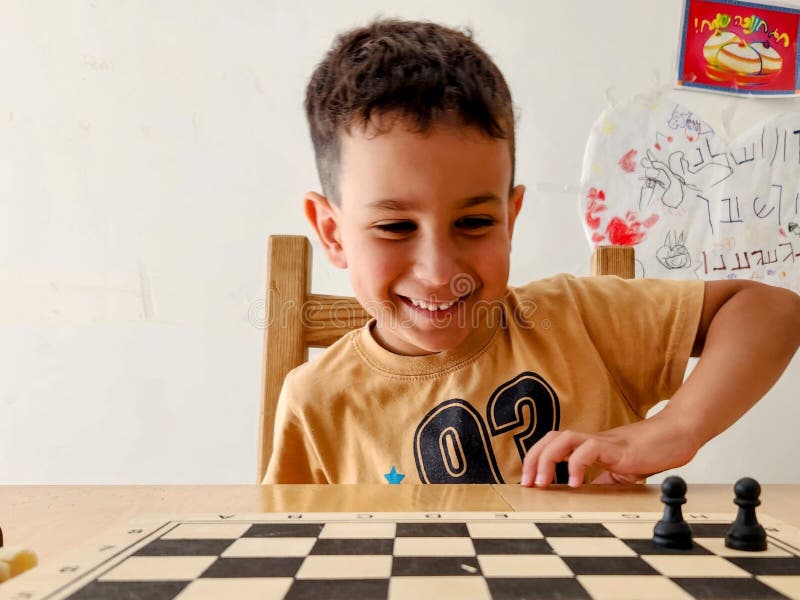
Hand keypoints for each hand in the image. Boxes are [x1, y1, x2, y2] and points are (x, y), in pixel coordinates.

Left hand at [520, 416, 698, 488]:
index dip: (536, 459)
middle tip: (528, 484)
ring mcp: (603, 441)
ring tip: (543, 483)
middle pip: (551, 438)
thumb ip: (603, 480)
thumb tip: (589, 492)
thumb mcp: (620, 472)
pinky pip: (590, 450)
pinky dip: (578, 465)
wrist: (676, 436)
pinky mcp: (617, 447)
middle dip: (534, 459)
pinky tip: (577, 483)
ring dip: (548, 460)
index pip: (553, 444)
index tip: (528, 481)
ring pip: (564, 439)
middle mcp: (592, 440)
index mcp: (589, 446)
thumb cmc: (650, 451)